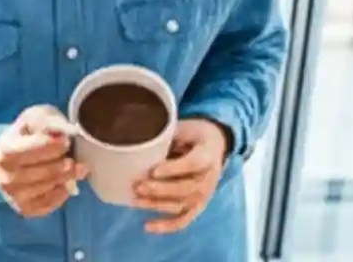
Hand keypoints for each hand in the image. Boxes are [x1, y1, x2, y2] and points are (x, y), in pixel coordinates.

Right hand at [0, 105, 88, 217]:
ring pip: (47, 188)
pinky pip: (48, 204)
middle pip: (42, 172)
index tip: (66, 140)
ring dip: (66, 178)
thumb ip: (48, 121)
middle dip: (63, 164)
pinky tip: (66, 183)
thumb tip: (66, 131)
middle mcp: (4, 176)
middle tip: (75, 158)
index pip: (30, 150)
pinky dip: (61, 194)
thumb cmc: (29, 134)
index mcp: (4, 150)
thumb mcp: (36, 118)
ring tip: (76, 168)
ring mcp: (13, 195)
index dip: (51, 146)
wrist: (15, 157)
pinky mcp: (24, 209)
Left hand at [134, 118, 228, 233]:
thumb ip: (167, 136)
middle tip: (139, 186)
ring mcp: (204, 195)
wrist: (215, 145)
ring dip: (158, 205)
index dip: (174, 169)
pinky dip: (166, 226)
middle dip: (160, 189)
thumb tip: (139, 141)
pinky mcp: (197, 206)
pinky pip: (183, 220)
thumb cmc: (195, 134)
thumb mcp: (185, 127)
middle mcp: (208, 178)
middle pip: (186, 188)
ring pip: (181, 205)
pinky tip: (147, 226)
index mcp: (208, 154)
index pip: (193, 163)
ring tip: (136, 200)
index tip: (154, 171)